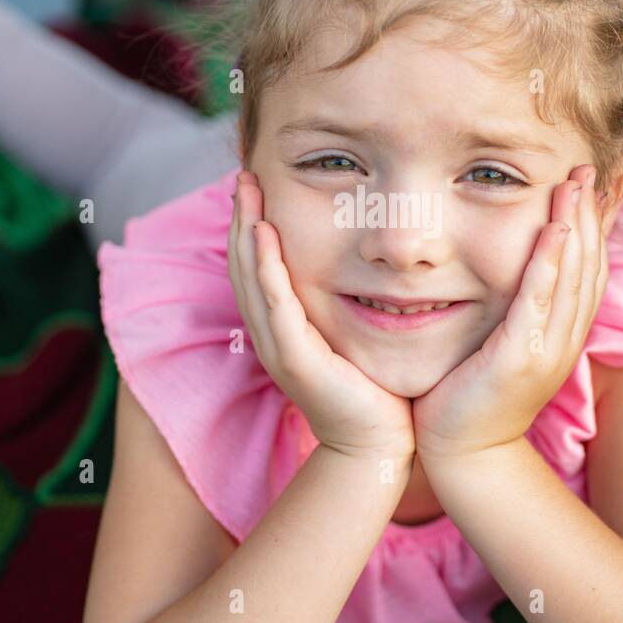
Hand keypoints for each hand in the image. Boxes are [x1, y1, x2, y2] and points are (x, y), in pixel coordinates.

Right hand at [229, 170, 415, 461]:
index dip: (253, 227)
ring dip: (246, 232)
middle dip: (242, 219)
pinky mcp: (295, 361)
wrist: (381, 447)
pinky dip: (266, 268)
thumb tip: (369, 265)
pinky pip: (275, 305)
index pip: (259, 268)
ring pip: (251, 279)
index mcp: (285, 328)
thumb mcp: (357, 336)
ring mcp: (280, 348)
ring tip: (245, 190)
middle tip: (244, 174)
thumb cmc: (378, 391)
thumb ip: (352, 302)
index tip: (259, 184)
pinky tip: (265, 234)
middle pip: (245, 266)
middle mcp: (273, 335)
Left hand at [412, 163, 614, 461]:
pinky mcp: (522, 358)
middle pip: (590, 264)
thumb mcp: (502, 344)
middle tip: (593, 166)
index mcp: (562, 332)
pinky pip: (541, 299)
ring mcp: (548, 349)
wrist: (461, 453)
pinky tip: (555, 228)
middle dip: (594, 213)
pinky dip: (550, 261)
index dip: (598, 224)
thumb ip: (515, 310)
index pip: (589, 267)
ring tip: (576, 182)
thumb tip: (511, 273)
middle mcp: (564, 337)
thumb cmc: (470, 395)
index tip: (601, 181)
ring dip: (576, 225)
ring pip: (572, 275)